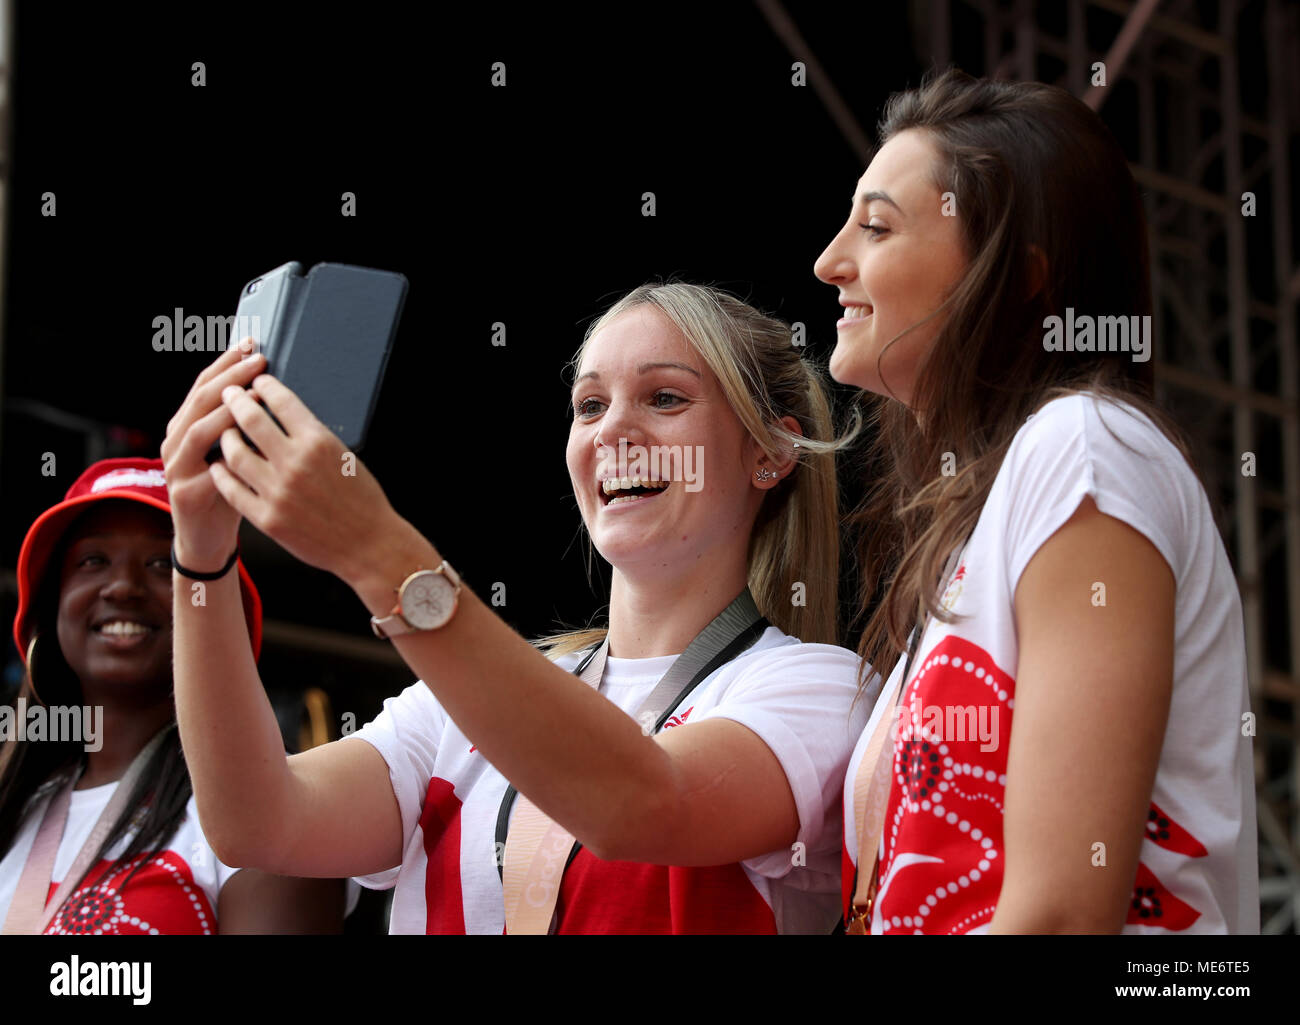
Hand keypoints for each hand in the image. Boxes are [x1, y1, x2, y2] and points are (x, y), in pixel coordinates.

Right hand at [161, 340, 265, 570]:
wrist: (209, 541)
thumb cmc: (231, 492)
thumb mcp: (237, 451)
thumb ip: (245, 424)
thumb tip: (274, 388)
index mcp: (187, 425)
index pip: (205, 384)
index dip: (227, 362)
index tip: (252, 343)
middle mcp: (175, 441)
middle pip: (200, 399)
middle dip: (230, 376)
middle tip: (258, 360)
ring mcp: (176, 468)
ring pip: (197, 430)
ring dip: (226, 409)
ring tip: (254, 394)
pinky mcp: (185, 495)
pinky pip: (206, 470)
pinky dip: (226, 455)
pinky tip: (247, 444)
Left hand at [209, 372, 400, 583]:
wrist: (369, 546)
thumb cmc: (363, 502)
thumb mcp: (344, 457)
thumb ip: (314, 437)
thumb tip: (285, 417)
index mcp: (319, 442)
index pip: (281, 401)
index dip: (264, 386)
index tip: (257, 381)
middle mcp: (295, 463)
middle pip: (250, 419)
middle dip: (235, 400)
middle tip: (230, 394)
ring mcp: (278, 492)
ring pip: (234, 453)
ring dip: (225, 437)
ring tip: (224, 431)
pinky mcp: (267, 518)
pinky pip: (232, 490)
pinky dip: (222, 474)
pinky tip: (220, 466)